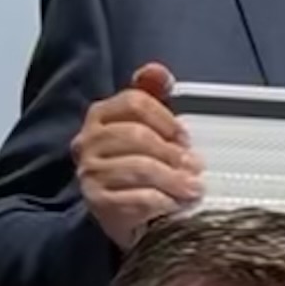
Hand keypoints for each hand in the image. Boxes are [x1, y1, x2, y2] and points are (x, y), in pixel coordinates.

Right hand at [75, 62, 204, 250]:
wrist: (126, 214)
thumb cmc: (140, 165)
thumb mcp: (147, 127)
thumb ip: (152, 96)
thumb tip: (158, 71)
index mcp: (100, 116)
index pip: (135, 102)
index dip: (166, 119)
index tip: (185, 138)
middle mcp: (88, 142)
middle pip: (137, 136)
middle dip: (172, 152)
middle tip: (196, 167)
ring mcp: (90, 173)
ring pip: (139, 167)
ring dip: (173, 179)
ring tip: (193, 188)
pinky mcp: (99, 203)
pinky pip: (137, 198)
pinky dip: (162, 201)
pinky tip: (174, 205)